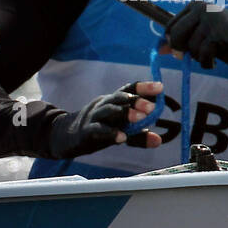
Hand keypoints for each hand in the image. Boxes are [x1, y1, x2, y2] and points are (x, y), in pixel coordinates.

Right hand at [47, 81, 163, 157]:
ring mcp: (94, 117)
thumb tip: (158, 140)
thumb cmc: (99, 129)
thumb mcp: (120, 130)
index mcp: (113, 101)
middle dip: (136, 101)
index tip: (160, 87)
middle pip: (119, 98)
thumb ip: (138, 135)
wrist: (68, 135)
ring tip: (140, 118)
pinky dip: (110, 133)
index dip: (144, 87)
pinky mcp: (87, 132)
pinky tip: (122, 137)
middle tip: (151, 107)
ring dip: (125, 113)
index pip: (128, 89)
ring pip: (109, 111)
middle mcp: (104, 105)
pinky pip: (99, 130)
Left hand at [164, 1, 227, 68]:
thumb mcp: (202, 31)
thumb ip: (182, 37)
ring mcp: (211, 21)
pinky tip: (214, 61)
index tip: (179, 50)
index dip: (170, 41)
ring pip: (191, 48)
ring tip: (210, 55)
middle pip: (176, 35)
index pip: (171, 25)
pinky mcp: (219, 35)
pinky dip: (207, 63)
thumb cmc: (225, 34)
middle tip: (190, 56)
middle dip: (179, 50)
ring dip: (198, 58)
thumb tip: (159, 50)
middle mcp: (202, 9)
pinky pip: (203, 56)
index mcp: (195, 5)